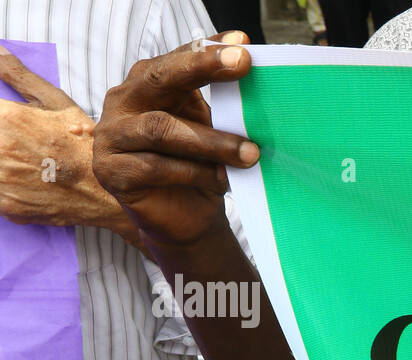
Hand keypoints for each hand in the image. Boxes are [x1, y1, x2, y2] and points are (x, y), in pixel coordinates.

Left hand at [0, 44, 136, 239]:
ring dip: (3, 161)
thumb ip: (20, 76)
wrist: (110, 193)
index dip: (1, 116)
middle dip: (4, 140)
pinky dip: (6, 185)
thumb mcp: (59, 104)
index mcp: (8, 118)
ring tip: (29, 162)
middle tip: (26, 146)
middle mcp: (0, 148)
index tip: (9, 123)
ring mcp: (1, 179)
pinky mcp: (6, 205)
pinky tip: (25, 181)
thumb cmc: (86, 146)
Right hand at [92, 31, 259, 250]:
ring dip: (211, 141)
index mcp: (148, 84)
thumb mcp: (214, 131)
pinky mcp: (111, 172)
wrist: (188, 220)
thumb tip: (257, 80)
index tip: (243, 44)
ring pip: (162, 129)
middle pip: (158, 78)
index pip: (176, 59)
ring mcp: (112, 136)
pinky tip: (220, 180)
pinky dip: (193, 173)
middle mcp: (123, 102)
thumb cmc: (202, 167)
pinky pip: (155, 167)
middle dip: (201, 67)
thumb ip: (224, 106)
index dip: (207, 50)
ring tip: (250, 153)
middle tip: (242, 64)